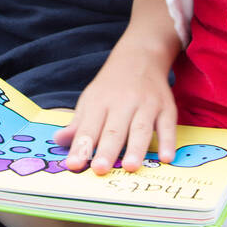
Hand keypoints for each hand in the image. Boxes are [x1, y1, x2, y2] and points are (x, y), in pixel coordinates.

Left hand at [54, 41, 178, 174]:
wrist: (140, 56)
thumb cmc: (111, 86)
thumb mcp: (91, 99)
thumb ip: (78, 124)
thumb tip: (58, 141)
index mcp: (100, 102)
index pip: (88, 127)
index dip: (81, 146)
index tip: (73, 165)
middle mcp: (123, 102)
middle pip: (114, 130)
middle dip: (107, 150)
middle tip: (100, 169)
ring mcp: (147, 104)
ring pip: (140, 128)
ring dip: (135, 148)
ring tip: (130, 167)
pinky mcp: (166, 108)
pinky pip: (167, 126)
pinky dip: (168, 141)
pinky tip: (166, 158)